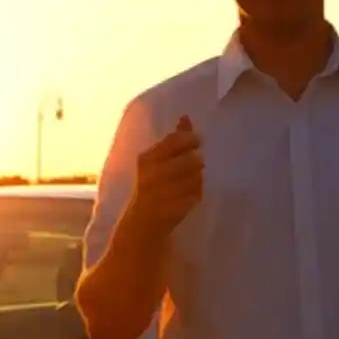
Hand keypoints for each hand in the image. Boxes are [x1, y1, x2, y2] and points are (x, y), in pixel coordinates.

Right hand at [125, 116, 203, 235]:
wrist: (141, 221)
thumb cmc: (151, 184)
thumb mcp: (156, 160)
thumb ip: (172, 140)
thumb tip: (186, 117)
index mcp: (148, 159)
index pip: (176, 141)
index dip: (190, 140)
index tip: (196, 142)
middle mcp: (154, 174)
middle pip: (193, 160)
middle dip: (196, 162)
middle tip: (194, 164)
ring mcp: (165, 193)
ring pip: (197, 177)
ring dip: (197, 178)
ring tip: (189, 180)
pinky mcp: (176, 208)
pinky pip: (197, 193)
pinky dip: (197, 193)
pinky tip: (189, 194)